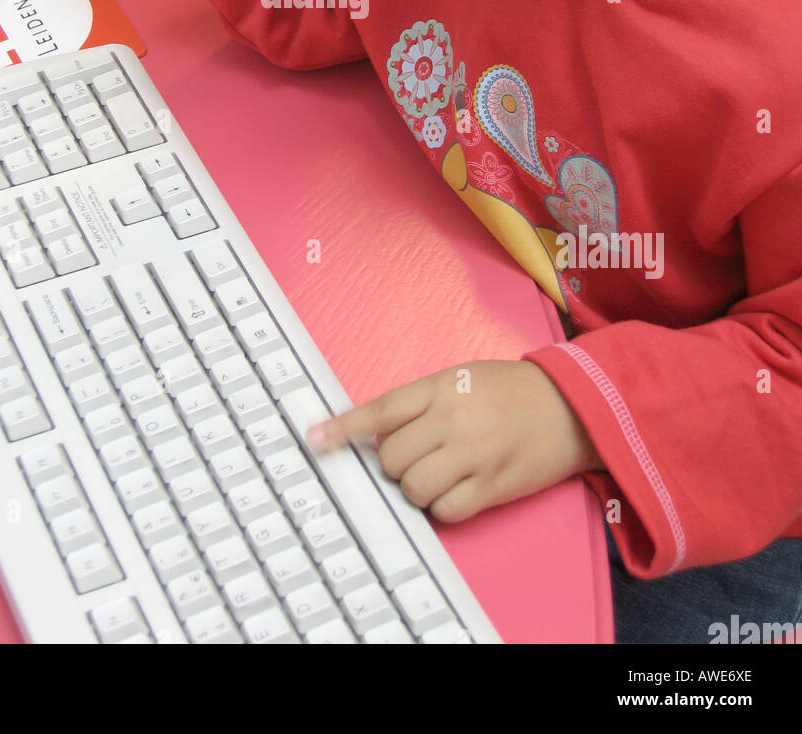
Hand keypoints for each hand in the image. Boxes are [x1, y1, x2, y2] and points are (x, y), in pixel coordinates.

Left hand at [306, 360, 604, 522]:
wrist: (571, 406)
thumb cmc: (510, 391)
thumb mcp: (461, 377)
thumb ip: (420, 401)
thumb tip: (376, 433)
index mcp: (440, 388)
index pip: (380, 411)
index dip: (344, 427)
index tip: (315, 439)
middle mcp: (453, 420)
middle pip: (391, 457)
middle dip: (394, 462)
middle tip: (416, 454)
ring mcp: (473, 455)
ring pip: (413, 487)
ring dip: (416, 487)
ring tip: (438, 473)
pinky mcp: (493, 486)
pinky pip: (446, 510)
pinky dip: (443, 507)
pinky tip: (457, 489)